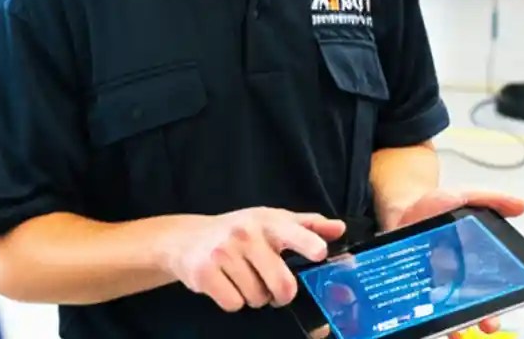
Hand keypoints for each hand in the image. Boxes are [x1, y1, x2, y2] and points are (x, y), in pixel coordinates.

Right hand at [160, 208, 345, 312]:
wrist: (184, 238)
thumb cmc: (238, 230)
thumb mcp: (271, 221)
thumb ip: (307, 226)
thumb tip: (339, 229)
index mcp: (268, 222)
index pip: (293, 232)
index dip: (308, 244)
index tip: (319, 253)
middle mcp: (246, 234)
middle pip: (281, 284)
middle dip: (281, 294)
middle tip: (274, 289)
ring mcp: (223, 253)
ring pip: (257, 298)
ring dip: (254, 297)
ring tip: (243, 279)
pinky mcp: (205, 272)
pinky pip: (234, 303)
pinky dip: (233, 300)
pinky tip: (226, 284)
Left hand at [386, 189, 523, 338]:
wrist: (398, 207)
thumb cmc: (432, 206)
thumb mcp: (462, 197)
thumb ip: (490, 200)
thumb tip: (521, 205)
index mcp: (473, 263)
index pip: (493, 289)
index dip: (501, 302)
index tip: (505, 308)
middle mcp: (456, 279)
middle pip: (475, 308)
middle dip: (484, 319)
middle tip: (488, 324)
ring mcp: (433, 286)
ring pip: (450, 315)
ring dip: (457, 326)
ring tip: (459, 331)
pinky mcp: (412, 287)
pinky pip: (422, 311)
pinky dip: (428, 322)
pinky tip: (431, 326)